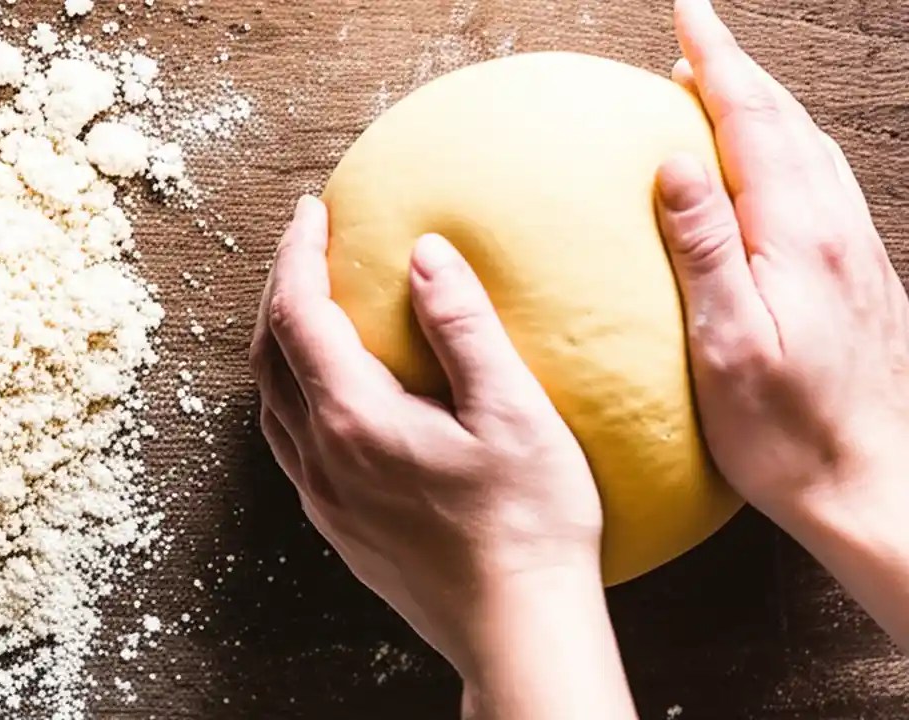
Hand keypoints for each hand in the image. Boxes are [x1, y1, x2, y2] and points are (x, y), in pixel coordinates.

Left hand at [251, 197, 633, 715]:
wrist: (516, 629)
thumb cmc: (530, 523)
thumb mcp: (513, 413)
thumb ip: (463, 326)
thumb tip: (424, 253)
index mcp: (355, 419)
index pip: (298, 314)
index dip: (297, 253)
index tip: (312, 210)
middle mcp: (321, 456)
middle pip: (268, 351)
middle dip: (279, 286)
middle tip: (305, 241)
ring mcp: (322, 495)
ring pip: (270, 399)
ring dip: (278, 339)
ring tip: (308, 300)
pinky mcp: (335, 523)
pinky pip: (288, 438)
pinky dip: (292, 389)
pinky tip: (327, 384)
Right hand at [658, 0, 908, 646]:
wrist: (873, 486)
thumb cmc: (787, 434)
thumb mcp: (728, 346)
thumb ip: (705, 250)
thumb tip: (677, 163)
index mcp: (801, 240)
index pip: (754, 124)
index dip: (719, 62)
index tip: (690, 14)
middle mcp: (836, 233)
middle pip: (788, 124)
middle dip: (740, 69)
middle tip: (697, 35)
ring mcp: (854, 254)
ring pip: (811, 150)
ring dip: (766, 106)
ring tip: (722, 87)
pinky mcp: (858, 279)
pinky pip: (821, 185)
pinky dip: (787, 150)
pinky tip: (769, 167)